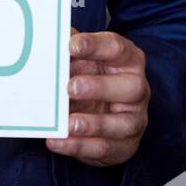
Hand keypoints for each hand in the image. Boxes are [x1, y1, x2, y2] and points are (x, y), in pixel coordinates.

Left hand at [46, 27, 149, 167]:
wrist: (102, 113)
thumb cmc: (92, 79)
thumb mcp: (82, 61)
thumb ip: (69, 51)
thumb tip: (48, 37)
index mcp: (128, 60)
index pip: (117, 48)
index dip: (95, 46)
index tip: (72, 46)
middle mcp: (137, 88)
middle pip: (131, 87)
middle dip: (100, 87)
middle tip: (70, 87)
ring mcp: (135, 119)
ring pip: (122, 123)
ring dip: (93, 124)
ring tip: (67, 123)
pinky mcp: (126, 146)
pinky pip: (106, 148)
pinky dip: (80, 146)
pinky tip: (58, 141)